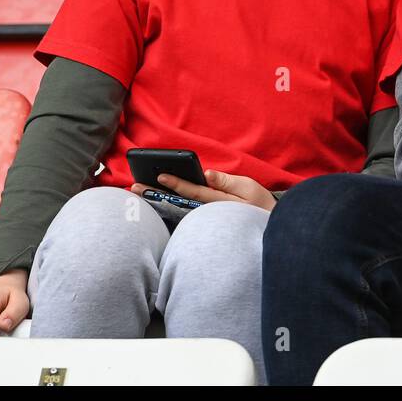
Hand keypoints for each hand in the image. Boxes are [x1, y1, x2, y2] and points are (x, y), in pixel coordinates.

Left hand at [131, 169, 275, 210]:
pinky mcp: (201, 223)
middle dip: (155, 194)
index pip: (193, 191)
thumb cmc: (257, 204)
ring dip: (155, 201)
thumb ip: (227, 181)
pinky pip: (179, 215)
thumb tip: (207, 173)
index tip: (160, 176)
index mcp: (217, 201)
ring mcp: (202, 219)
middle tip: (134, 187)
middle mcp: (206, 212)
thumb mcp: (248, 188)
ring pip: (175, 209)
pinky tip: (150, 202)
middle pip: (177, 201)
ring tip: (137, 192)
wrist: (267, 227)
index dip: (177, 183)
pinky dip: (163, 208)